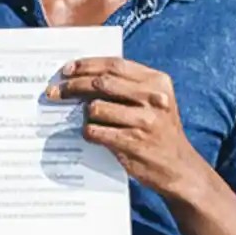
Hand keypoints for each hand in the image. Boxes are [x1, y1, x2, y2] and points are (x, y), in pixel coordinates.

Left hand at [48, 57, 207, 199]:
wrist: (179, 169)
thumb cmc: (160, 131)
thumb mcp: (155, 101)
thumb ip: (128, 85)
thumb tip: (86, 75)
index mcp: (157, 82)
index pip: (114, 65)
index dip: (87, 65)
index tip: (67, 69)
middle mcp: (153, 99)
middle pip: (101, 83)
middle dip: (73, 85)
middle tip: (56, 90)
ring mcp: (143, 122)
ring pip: (95, 108)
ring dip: (83, 114)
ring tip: (85, 119)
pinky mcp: (132, 143)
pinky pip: (95, 132)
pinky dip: (87, 132)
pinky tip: (90, 134)